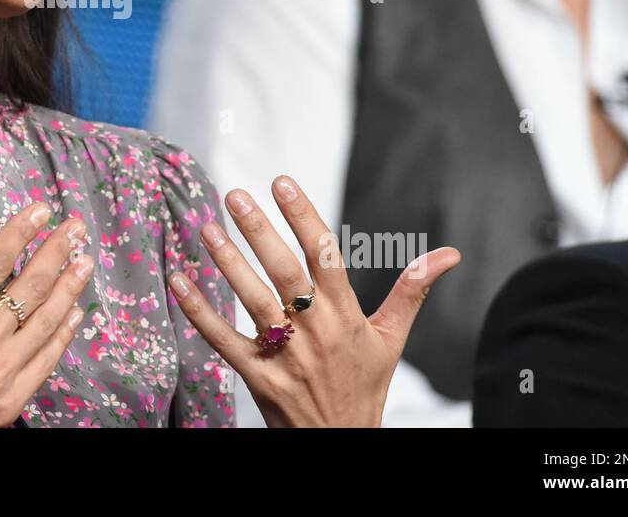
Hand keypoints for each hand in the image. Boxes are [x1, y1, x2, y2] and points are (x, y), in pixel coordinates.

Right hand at [0, 202, 92, 426]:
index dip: (23, 231)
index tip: (43, 209)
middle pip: (31, 286)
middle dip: (57, 251)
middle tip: (76, 227)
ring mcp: (0, 373)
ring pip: (47, 321)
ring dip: (69, 287)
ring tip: (86, 261)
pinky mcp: (9, 401)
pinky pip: (46, 361)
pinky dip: (64, 334)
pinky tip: (75, 315)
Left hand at [169, 175, 459, 426]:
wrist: (342, 442)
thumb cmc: (364, 385)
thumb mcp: (391, 338)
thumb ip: (412, 290)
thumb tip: (449, 255)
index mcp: (346, 315)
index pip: (325, 257)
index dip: (304, 218)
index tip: (283, 183)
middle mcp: (316, 331)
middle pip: (285, 273)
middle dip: (260, 231)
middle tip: (236, 195)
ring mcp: (286, 355)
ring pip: (254, 301)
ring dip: (228, 264)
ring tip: (207, 228)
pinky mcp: (259, 377)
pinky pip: (224, 340)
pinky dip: (199, 311)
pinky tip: (179, 280)